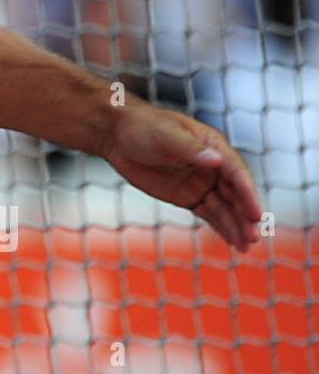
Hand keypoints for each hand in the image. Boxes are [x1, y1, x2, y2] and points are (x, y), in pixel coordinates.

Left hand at [98, 103, 262, 251]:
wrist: (116, 135)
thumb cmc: (142, 127)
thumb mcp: (165, 135)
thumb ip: (189, 149)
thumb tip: (216, 160)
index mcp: (213, 146)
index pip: (237, 173)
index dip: (248, 195)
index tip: (257, 216)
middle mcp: (213, 166)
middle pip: (235, 194)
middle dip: (245, 216)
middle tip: (253, 238)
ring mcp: (201, 182)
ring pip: (225, 208)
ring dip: (236, 226)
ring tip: (246, 247)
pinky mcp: (187, 196)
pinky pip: (210, 214)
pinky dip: (222, 227)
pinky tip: (233, 242)